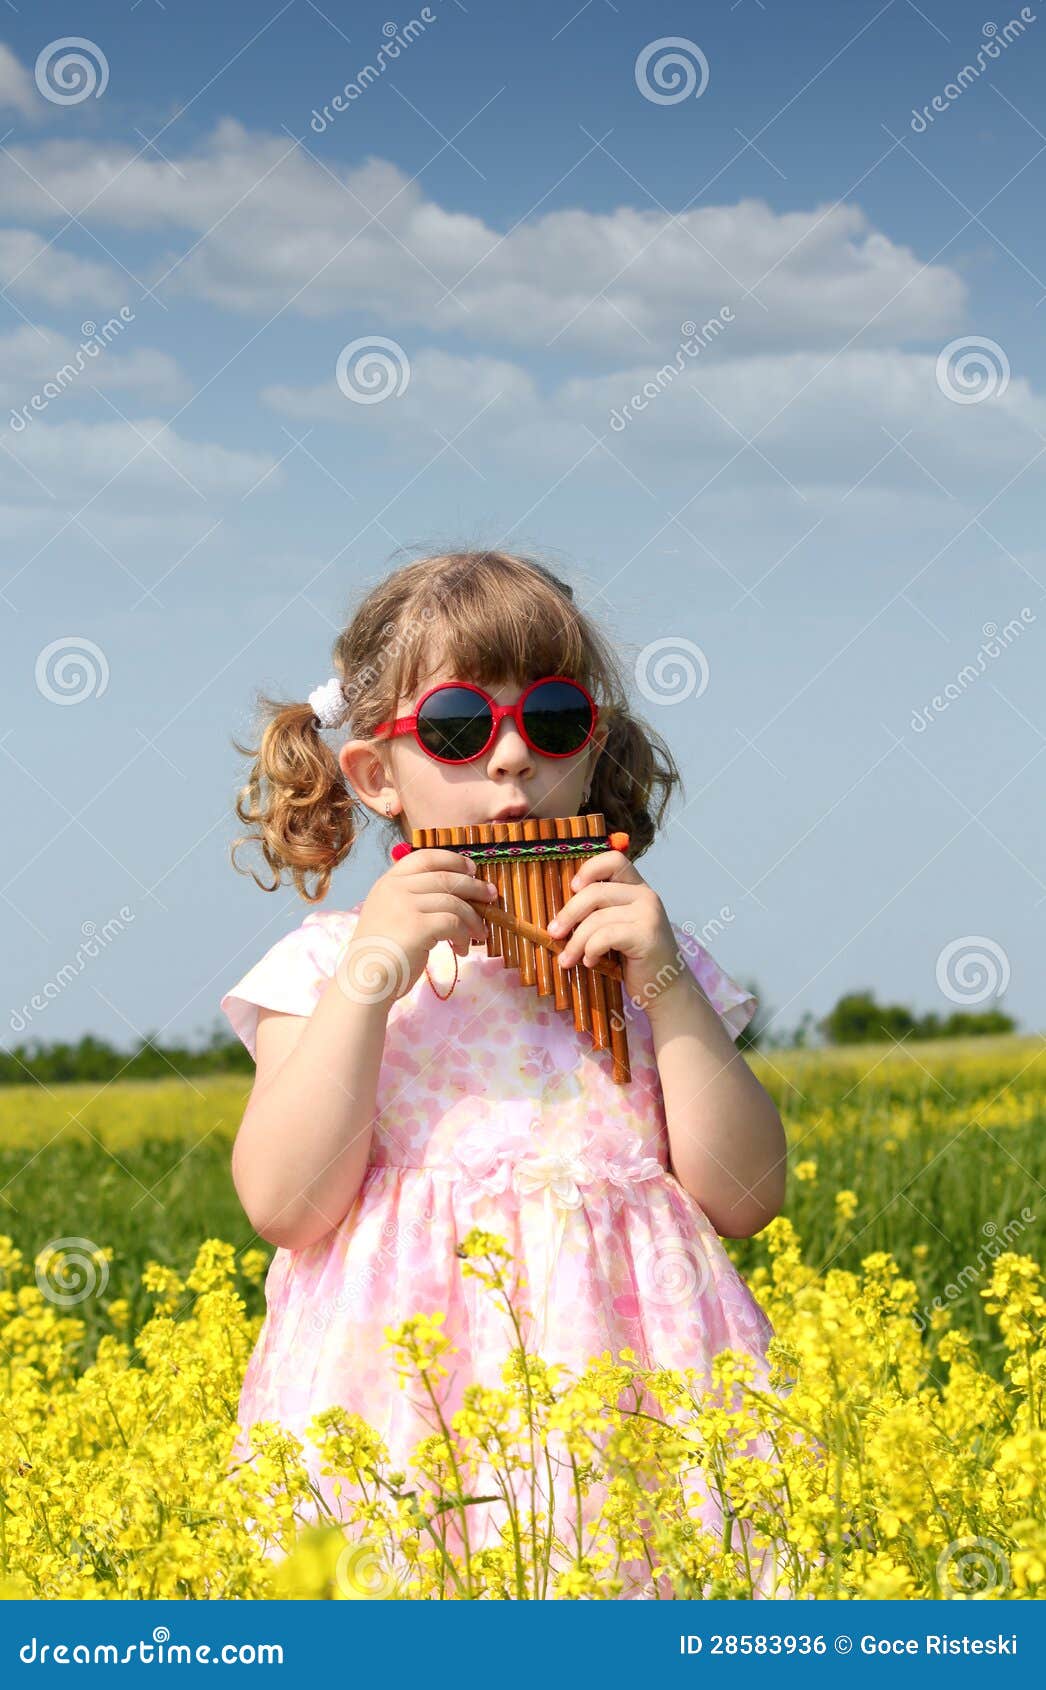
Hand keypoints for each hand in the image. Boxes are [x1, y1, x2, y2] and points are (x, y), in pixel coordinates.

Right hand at [351, 848, 498, 1001]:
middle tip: (491, 896)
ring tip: (479, 934)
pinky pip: (454, 923)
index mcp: (388, 882)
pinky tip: (462, 949)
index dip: (453, 860)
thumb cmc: (381, 953)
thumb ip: (413, 899)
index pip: (425, 857)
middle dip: (474, 886)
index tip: (471, 870)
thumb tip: (458, 892)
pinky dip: (465, 936)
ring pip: (454, 902)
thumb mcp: (391, 914)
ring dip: (473, 919)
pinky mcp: (418, 926)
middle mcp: (395, 888)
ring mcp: (405, 905)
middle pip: (445, 877)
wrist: (364, 981)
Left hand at [544, 850, 688, 1013]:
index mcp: (638, 888)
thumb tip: (560, 914)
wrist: (665, 989)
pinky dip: (591, 951)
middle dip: (568, 914)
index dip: (589, 869)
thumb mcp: (617, 928)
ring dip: (575, 942)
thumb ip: (600, 912)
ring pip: (596, 919)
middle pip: (595, 892)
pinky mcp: (646, 935)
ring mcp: (649, 913)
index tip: (572, 888)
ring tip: (568, 960)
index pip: (614, 860)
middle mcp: (646, 895)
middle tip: (554, 933)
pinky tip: (591, 962)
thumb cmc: (635, 960)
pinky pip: (605, 937)